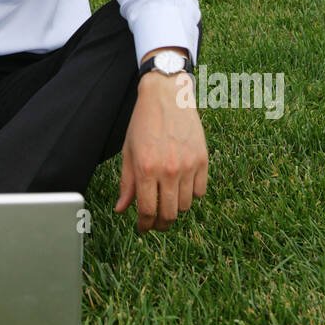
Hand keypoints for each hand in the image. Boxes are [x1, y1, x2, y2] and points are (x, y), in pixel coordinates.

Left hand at [115, 71, 207, 232]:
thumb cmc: (143, 123)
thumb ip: (126, 183)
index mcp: (146, 169)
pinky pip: (200, 191)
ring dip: (174, 208)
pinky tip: (181, 186)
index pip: (147, 211)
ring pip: (184, 206)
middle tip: (155, 222)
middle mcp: (168, 170)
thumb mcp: (128, 152)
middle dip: (160, 224)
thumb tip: (121, 210)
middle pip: (168, 214)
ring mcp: (188, 166)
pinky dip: (191, 194)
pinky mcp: (203, 160)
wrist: (167, 96)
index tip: (143, 228)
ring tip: (166, 199)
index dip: (144, 225)